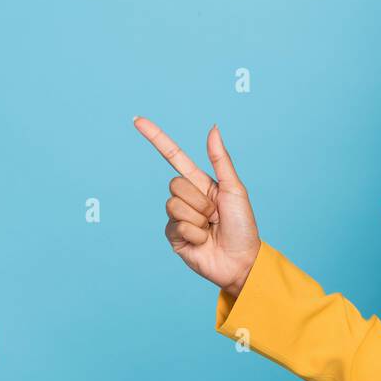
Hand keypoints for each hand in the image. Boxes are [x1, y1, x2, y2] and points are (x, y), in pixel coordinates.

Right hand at [133, 117, 260, 298]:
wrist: (242, 260)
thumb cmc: (243, 225)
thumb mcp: (234, 189)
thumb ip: (220, 159)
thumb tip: (212, 128)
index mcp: (200, 183)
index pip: (173, 156)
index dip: (156, 138)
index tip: (137, 120)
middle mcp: (187, 198)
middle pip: (174, 183)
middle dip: (199, 200)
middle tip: (215, 215)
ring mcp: (178, 217)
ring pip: (174, 204)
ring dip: (198, 218)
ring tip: (210, 228)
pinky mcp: (173, 236)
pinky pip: (176, 225)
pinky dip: (195, 233)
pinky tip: (203, 242)